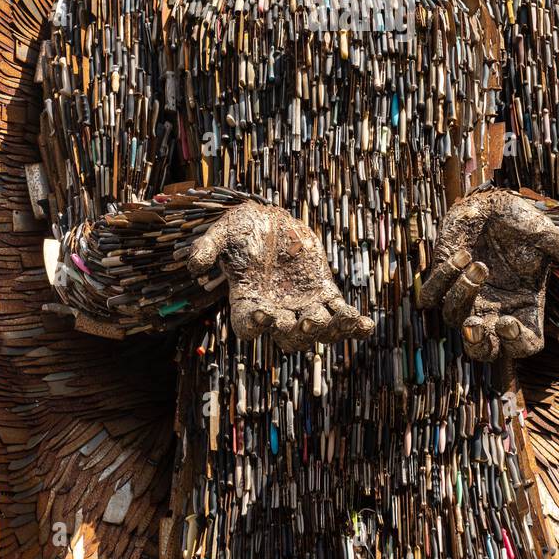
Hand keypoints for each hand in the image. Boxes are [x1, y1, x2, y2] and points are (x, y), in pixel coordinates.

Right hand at [188, 201, 372, 352]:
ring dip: (331, 330)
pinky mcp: (324, 294)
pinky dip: (353, 323)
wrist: (271, 222)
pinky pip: (339, 314)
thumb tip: (193, 263)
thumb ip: (209, 247)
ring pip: (318, 330)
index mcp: (248, 303)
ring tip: (346, 322)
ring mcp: (302, 305)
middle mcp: (276, 312)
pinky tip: (365, 325)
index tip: (262, 314)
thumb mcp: (224, 233)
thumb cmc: (243, 230)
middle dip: (298, 332)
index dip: (254, 325)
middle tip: (305, 320)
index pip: (248, 326)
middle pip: (288, 336)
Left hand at [420, 188, 558, 361]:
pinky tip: (462, 255)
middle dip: (476, 344)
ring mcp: (467, 297)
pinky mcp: (443, 280)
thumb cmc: (520, 222)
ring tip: (478, 264)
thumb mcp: (546, 235)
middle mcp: (494, 308)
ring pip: (454, 318)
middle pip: (482, 350)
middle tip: (474, 325)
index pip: (523, 345)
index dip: (516, 344)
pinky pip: (430, 296)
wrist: (491, 202)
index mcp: (522, 306)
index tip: (508, 323)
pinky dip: (442, 279)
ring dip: (464, 293)